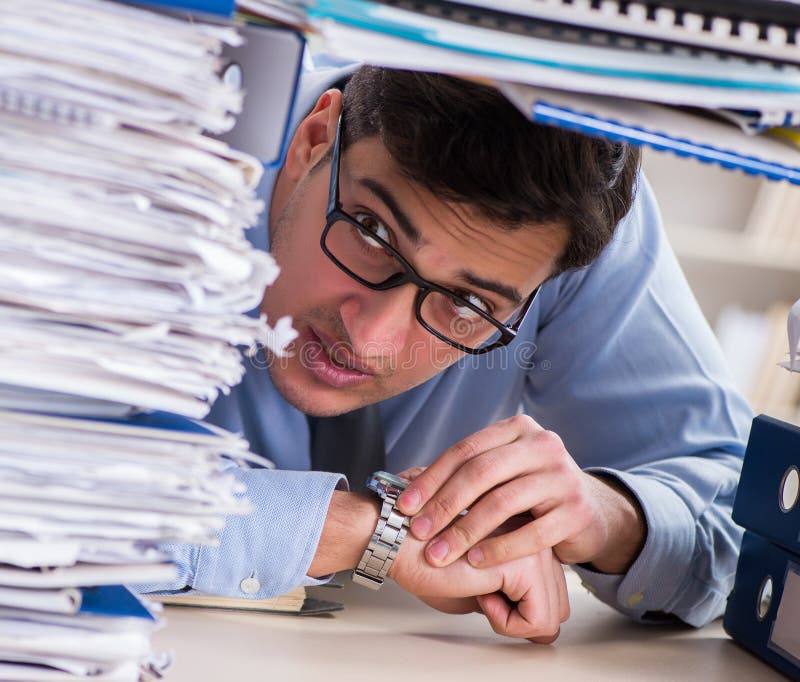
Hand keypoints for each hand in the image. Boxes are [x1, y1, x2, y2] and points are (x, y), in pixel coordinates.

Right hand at [389, 531, 568, 641]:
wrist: (400, 542)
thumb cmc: (429, 560)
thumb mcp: (480, 583)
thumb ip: (511, 595)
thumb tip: (535, 623)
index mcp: (526, 535)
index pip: (551, 593)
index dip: (514, 608)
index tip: (480, 587)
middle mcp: (536, 536)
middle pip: (557, 605)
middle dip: (518, 615)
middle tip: (479, 592)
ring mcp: (534, 548)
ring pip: (552, 616)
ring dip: (511, 619)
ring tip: (477, 590)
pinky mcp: (526, 565)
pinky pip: (539, 621)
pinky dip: (507, 624)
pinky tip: (479, 593)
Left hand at [395, 414, 645, 573]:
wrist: (588, 510)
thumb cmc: (530, 491)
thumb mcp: (504, 469)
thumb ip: (468, 469)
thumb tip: (405, 480)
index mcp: (518, 429)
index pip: (466, 450)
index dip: (431, 478)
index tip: (404, 505)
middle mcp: (543, 445)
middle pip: (481, 473)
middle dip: (443, 505)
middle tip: (417, 532)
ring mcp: (562, 476)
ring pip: (503, 502)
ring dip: (465, 531)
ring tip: (440, 553)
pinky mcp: (576, 511)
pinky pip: (531, 533)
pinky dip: (499, 549)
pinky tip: (475, 562)